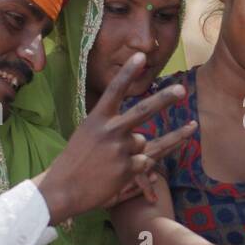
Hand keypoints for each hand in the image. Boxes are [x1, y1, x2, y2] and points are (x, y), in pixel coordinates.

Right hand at [34, 53, 192, 222]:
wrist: (63, 188)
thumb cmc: (75, 160)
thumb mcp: (88, 134)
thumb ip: (113, 130)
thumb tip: (140, 136)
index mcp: (97, 118)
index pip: (115, 90)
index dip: (128, 73)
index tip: (141, 56)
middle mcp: (109, 130)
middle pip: (143, 110)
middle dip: (164, 99)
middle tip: (181, 90)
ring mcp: (119, 149)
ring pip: (142, 143)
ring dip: (133, 152)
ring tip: (115, 160)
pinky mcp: (127, 168)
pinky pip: (144, 162)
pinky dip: (136, 168)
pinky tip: (116, 174)